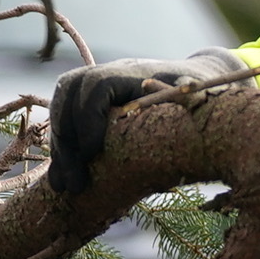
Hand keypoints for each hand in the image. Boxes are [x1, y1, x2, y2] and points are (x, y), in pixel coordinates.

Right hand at [46, 48, 242, 195]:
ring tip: (64, 187)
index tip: (92, 152)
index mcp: (132, 71)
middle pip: (70, 97)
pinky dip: (62, 153)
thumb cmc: (199, 93)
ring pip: (61, 112)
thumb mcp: (198, 93)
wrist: (192, 82)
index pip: (97, 84)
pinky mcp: (88, 109)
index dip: (89, 116)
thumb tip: (185, 92)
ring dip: (60, 151)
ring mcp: (94, 90)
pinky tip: (61, 182)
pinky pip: (65, 125)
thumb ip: (189, 95)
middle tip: (75, 181)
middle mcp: (107, 75)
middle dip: (68, 140)